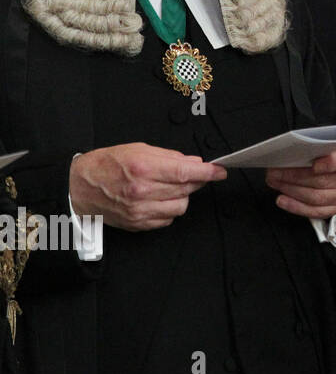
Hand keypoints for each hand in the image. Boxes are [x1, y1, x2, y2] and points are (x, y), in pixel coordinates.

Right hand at [70, 143, 225, 230]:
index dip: (208, 172)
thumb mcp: (138, 150)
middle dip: (196, 181)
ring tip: (169, 187)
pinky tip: (159, 199)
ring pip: (180, 206)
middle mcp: (142, 192)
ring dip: (182, 196)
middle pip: (186, 190)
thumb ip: (169, 156)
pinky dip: (169, 209)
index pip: (186, 172)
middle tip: (192, 174)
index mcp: (143, 169)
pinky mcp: (137, 224)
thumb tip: (194, 161)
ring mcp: (139, 211)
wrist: (78, 187)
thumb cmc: (106, 165)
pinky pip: (167, 219)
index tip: (220, 171)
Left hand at [263, 147, 335, 219]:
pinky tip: (282, 200)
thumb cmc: (326, 149)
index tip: (314, 165)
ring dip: (291, 191)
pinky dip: (296, 207)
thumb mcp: (323, 140)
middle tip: (274, 173)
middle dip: (293, 177)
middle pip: (322, 181)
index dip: (329, 164)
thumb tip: (289, 153)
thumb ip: (311, 144)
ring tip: (275, 183)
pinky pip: (315, 211)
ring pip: (316, 197)